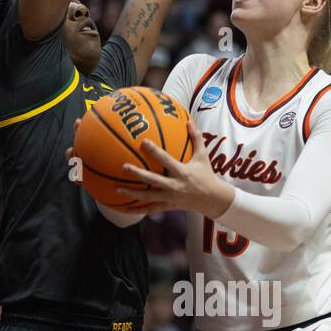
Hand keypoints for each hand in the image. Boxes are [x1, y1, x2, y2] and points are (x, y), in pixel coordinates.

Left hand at [117, 119, 233, 217]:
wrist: (212, 199)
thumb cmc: (206, 175)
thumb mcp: (203, 156)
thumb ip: (196, 138)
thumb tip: (189, 120)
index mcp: (182, 172)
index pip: (166, 160)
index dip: (154, 151)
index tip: (143, 142)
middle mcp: (175, 186)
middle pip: (153, 180)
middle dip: (138, 174)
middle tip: (124, 167)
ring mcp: (171, 198)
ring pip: (149, 197)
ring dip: (133, 193)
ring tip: (118, 189)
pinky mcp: (168, 206)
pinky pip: (151, 209)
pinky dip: (138, 210)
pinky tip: (125, 208)